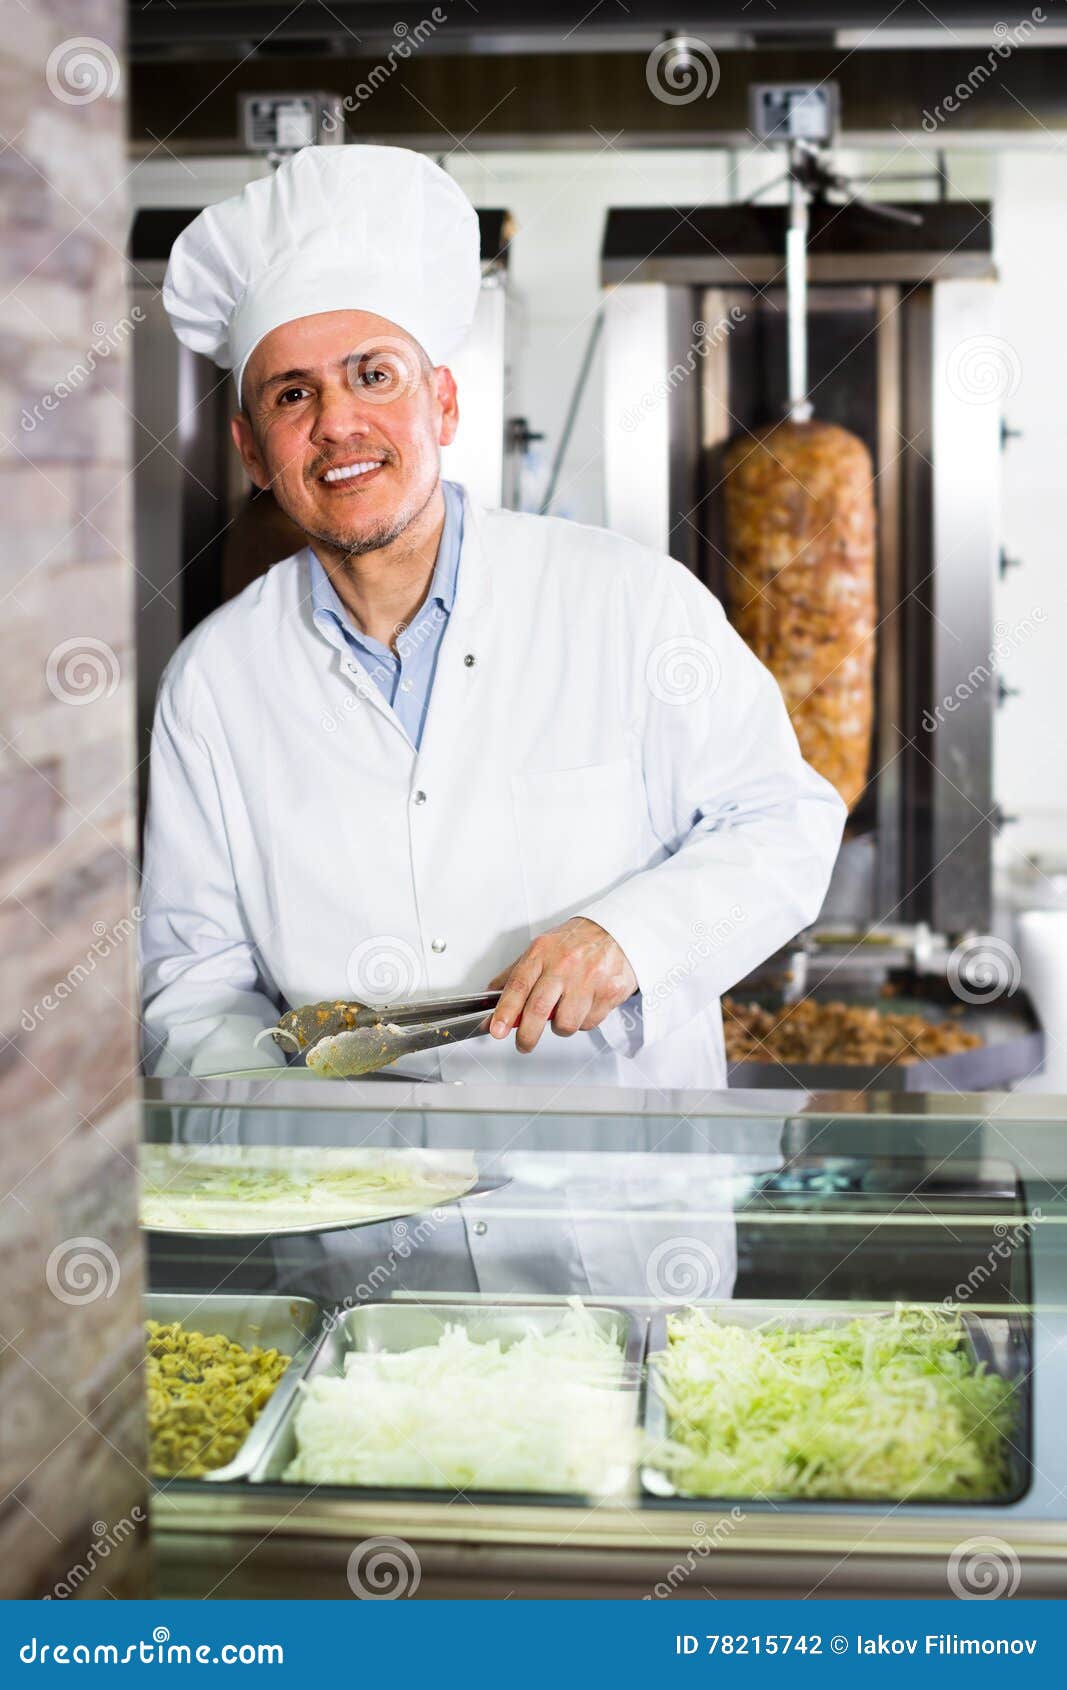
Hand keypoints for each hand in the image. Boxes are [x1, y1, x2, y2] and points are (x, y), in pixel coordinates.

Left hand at [488, 917, 637, 1054]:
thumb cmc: (576, 941)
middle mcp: (565, 965)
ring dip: (561, 1026)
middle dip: (527, 1035)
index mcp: (542, 952)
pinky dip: (584, 1020)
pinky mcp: (610, 992)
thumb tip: (492, 996)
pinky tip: (585, 1004)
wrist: (617, 930)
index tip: (496, 1030)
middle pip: (539, 1009)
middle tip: (523, 1044)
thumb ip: (516, 973)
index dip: (505, 1012)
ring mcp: (589, 979)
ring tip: (564, 1012)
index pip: (518, 985)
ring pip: (566, 1023)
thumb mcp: (542, 948)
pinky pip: (589, 1023)